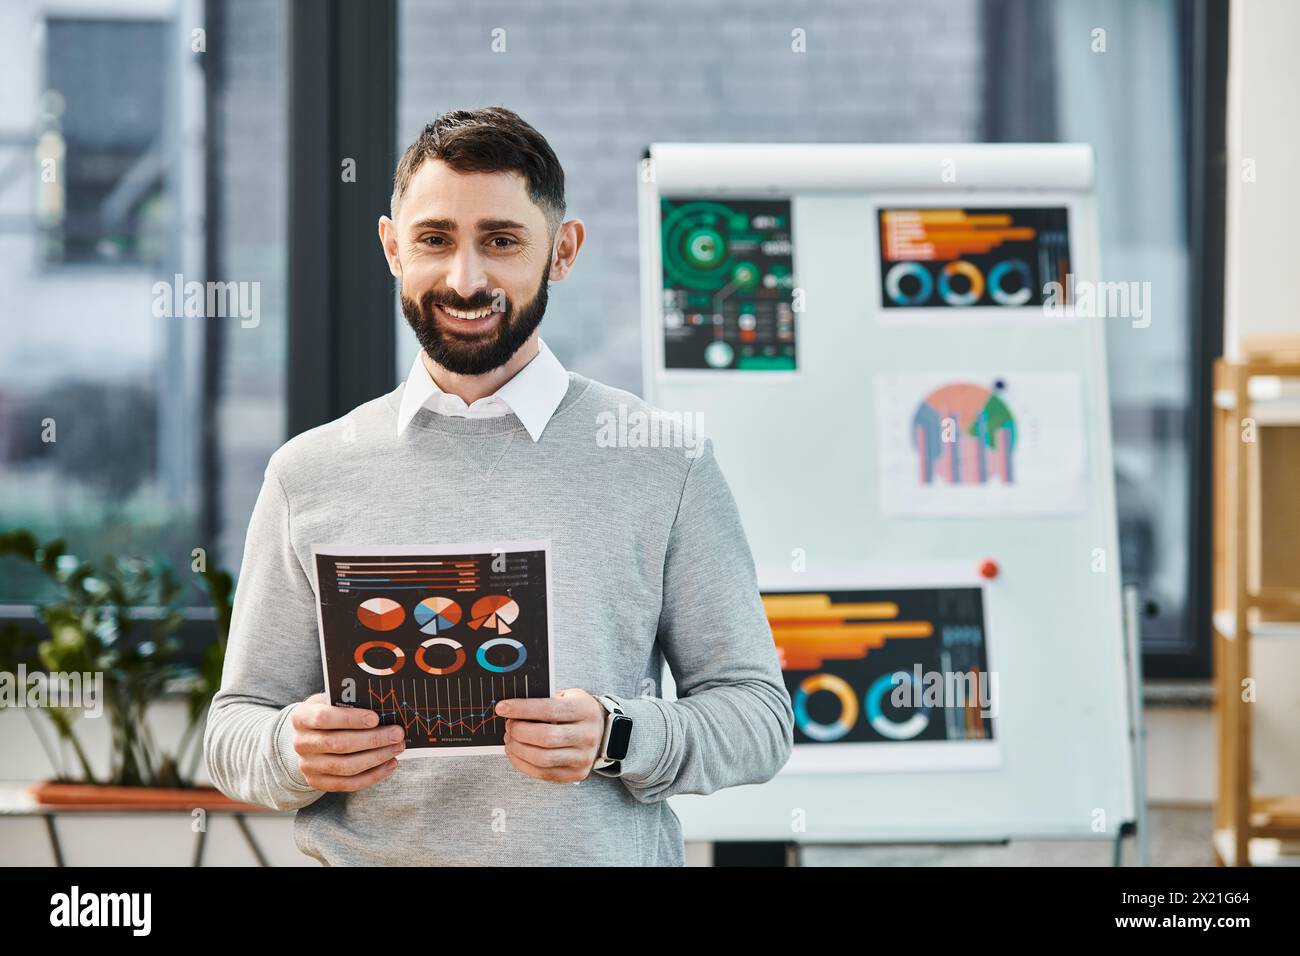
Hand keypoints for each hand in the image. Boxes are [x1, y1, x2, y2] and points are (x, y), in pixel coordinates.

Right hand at [289, 692, 405, 791]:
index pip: (323, 718)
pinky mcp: (318, 782)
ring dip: (376, 758)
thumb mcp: (333, 701)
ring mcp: (307, 766)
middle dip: (372, 739)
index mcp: (301, 718)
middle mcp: (301, 743)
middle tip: (397, 733)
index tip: (375, 718)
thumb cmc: (329, 713)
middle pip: (338, 745)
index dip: (350, 719)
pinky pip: (348, 784)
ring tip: (397, 747)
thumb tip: (384, 707)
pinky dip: (373, 775)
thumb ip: (352, 702)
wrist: (309, 737)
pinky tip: (390, 764)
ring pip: (345, 767)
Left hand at [496, 688, 603, 782]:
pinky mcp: (576, 774)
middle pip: (546, 737)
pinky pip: (543, 774)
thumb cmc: (577, 711)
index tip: (502, 707)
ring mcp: (583, 757)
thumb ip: (544, 699)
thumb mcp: (567, 697)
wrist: (602, 731)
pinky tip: (515, 753)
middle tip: (508, 726)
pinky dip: (523, 764)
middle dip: (519, 731)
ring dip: (518, 749)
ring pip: (543, 759)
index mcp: (585, 710)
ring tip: (510, 740)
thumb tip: (512, 706)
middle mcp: (587, 735)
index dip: (522, 709)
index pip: (549, 709)